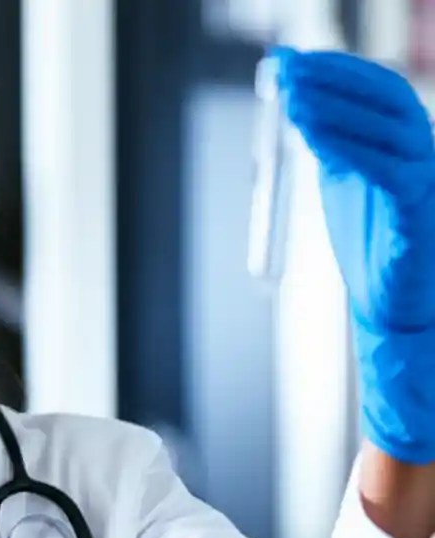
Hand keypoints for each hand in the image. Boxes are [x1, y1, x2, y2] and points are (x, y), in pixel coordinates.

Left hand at [277, 48, 434, 465]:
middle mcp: (425, 155)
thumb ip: (328, 139)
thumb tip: (298, 97)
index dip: (338, 69)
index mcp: (406, 144)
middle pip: (387, 99)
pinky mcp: (419, 216)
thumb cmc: (371, 245)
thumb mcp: (343, 179)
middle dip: (333, 80)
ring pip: (390, 130)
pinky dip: (352, 149)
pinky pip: (391, 173)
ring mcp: (426, 183)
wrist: (389, 310)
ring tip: (292, 97)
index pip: (380, 88)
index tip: (291, 60)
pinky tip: (312, 136)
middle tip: (285, 71)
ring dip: (338, 108)